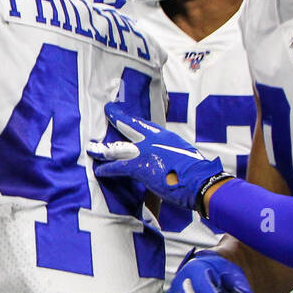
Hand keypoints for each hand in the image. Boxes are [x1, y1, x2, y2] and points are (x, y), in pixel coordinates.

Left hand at [87, 101, 228, 209]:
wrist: (201, 182)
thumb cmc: (197, 173)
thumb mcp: (183, 155)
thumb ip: (170, 153)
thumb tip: (164, 159)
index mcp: (166, 136)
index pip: (145, 124)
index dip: (133, 118)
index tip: (125, 112)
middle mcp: (154, 140)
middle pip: (130, 126)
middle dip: (117, 117)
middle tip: (106, 111)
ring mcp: (145, 152)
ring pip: (117, 148)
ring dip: (102, 150)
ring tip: (91, 149)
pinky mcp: (140, 166)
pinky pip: (117, 167)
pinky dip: (107, 169)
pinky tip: (99, 171)